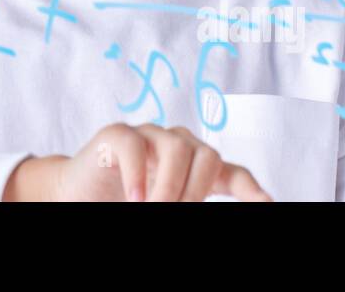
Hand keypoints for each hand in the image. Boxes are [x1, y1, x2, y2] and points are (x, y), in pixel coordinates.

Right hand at [2, 122, 272, 201]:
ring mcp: (147, 135)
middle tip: (176, 212)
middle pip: (208, 155)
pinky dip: (139, 173)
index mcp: (194, 168)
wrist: (75, 192)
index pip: (233, 173)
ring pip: (178, 146)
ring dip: (171, 185)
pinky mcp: (117, 133)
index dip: (252, 190)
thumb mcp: (159, 207)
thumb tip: (192, 209)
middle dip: (198, 190)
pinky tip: (134, 196)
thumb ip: (179, 206)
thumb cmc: (120, 201)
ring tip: (154, 207)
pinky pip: (135, 143)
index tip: (269, 206)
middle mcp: (176, 145)